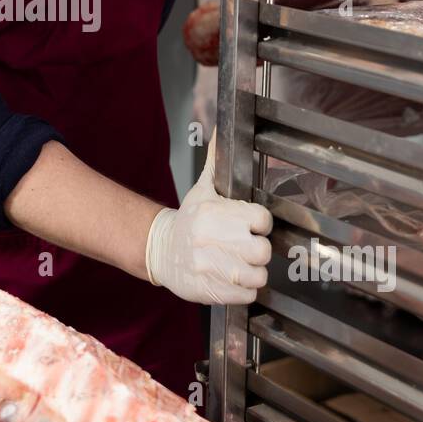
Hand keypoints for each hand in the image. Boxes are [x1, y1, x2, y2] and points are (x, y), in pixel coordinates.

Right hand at [145, 130, 272, 304]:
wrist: (160, 250)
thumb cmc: (188, 220)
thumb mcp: (202, 189)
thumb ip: (216, 161)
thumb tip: (223, 126)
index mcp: (215, 213)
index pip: (261, 219)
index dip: (259, 223)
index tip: (251, 225)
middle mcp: (212, 240)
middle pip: (263, 250)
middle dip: (258, 250)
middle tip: (246, 246)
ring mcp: (211, 267)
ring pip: (259, 275)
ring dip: (254, 272)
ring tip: (240, 264)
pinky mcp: (211, 291)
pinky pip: (248, 294)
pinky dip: (245, 290)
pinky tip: (233, 279)